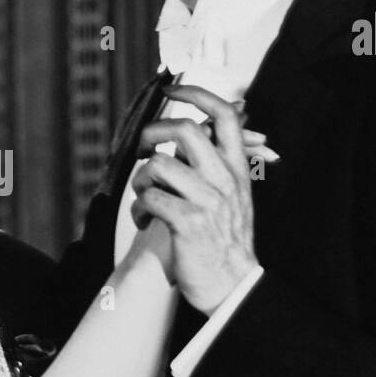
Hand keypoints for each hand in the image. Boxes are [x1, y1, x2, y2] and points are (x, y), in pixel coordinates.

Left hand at [129, 85, 259, 313]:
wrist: (234, 286)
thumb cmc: (226, 242)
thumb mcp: (235, 197)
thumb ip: (218, 165)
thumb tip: (201, 133)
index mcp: (236, 169)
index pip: (224, 116)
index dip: (196, 94)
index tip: (173, 90)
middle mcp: (223, 179)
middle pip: (184, 130)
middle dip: (152, 133)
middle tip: (143, 150)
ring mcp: (206, 200)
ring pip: (158, 165)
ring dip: (140, 182)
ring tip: (145, 199)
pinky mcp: (187, 221)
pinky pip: (149, 198)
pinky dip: (139, 210)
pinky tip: (145, 221)